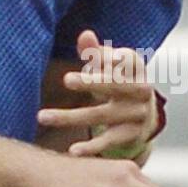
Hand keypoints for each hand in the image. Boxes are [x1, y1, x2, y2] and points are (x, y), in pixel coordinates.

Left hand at [36, 29, 158, 160]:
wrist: (145, 113)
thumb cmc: (119, 79)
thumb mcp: (110, 64)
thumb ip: (95, 51)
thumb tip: (85, 35)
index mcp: (136, 67)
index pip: (127, 59)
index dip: (115, 57)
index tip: (100, 56)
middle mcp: (141, 90)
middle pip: (115, 85)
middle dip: (91, 82)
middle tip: (66, 79)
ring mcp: (137, 114)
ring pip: (100, 115)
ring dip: (70, 117)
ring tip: (42, 116)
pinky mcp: (130, 135)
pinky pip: (108, 141)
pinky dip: (91, 147)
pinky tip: (72, 151)